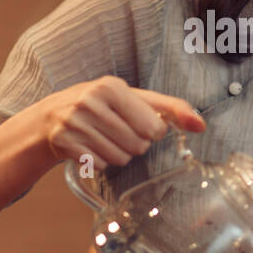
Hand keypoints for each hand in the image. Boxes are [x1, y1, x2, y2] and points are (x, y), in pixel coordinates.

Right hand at [39, 76, 204, 168]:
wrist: (50, 117)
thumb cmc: (102, 105)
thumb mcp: (133, 98)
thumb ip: (170, 109)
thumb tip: (202, 125)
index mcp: (111, 86)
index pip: (154, 126)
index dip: (153, 131)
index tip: (141, 123)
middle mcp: (90, 101)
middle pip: (139, 145)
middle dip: (136, 144)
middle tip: (120, 132)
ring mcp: (75, 123)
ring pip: (121, 158)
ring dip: (120, 154)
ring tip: (106, 139)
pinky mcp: (65, 144)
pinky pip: (101, 166)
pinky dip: (101, 162)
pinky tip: (91, 148)